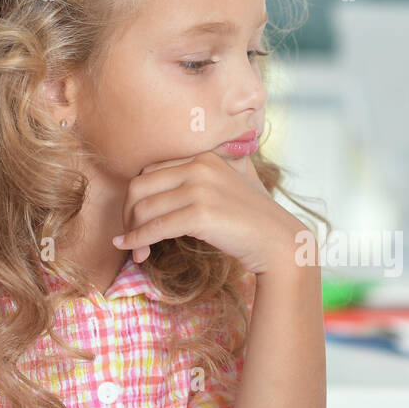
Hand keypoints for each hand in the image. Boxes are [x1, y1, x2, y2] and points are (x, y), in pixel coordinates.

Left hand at [112, 152, 305, 275]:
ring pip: (143, 208)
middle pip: (139, 185)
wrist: (280, 243)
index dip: (137, 195)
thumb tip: (179, 178)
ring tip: (135, 249)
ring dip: (132, 231)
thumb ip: (211, 172)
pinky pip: (155, 228)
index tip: (136, 217)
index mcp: (203, 156)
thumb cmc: (256, 219)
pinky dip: (138, 240)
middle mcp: (199, 167)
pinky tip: (133, 251)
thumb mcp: (235, 182)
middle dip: (128, 213)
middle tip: (130, 235)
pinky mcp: (200, 215)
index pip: (150, 170)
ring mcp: (200, 190)